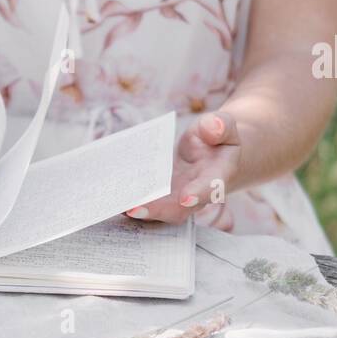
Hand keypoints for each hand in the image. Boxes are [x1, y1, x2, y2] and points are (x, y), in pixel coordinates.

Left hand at [126, 112, 240, 229]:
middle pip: (179, 209)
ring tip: (116, 205)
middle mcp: (199, 194)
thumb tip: (213, 126)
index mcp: (219, 175)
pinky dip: (131, 203)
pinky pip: (149, 204)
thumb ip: (221, 125)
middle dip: (156, 211)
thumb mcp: (224, 125)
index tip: (186, 198)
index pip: (212, 187)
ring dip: (139, 211)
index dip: (200, 193)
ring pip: (161, 212)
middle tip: (133, 209)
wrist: (213, 152)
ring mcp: (179, 199)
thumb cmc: (217, 136)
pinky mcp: (163, 197)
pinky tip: (112, 197)